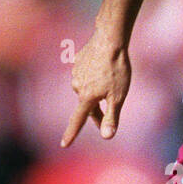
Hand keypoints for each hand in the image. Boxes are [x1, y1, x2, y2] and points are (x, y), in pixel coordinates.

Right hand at [60, 29, 130, 147]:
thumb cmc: (117, 69)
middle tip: (111, 108)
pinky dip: (93, 76)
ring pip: (86, 89)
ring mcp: (75, 73)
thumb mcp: (118, 96)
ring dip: (95, 91)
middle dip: (97, 110)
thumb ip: (111, 117)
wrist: (110, 39)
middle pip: (86, 105)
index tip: (64, 144)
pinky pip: (85, 74)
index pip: (78, 120)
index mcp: (86, 97)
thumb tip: (107, 137)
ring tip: (111, 80)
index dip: (71, 134)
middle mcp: (77, 86)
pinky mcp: (77, 61)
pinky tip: (103, 68)